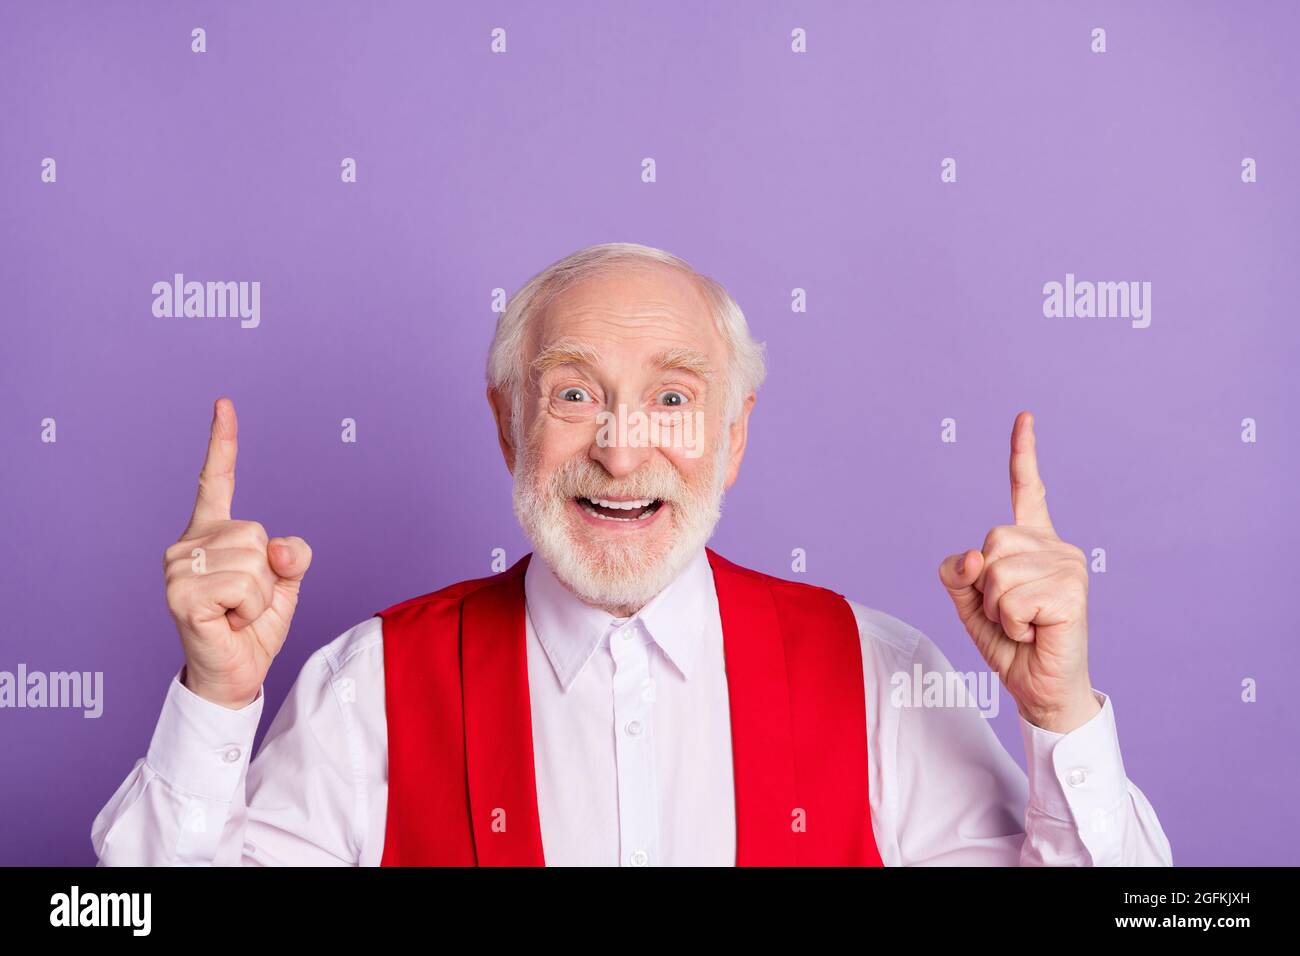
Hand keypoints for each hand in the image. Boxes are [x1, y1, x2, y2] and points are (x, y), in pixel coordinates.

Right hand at [162, 398, 312, 708]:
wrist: (235, 674)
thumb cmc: (253, 627)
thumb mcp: (285, 584)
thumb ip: (291, 556)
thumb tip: (278, 547)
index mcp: (211, 533)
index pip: (215, 480)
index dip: (222, 442)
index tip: (224, 403)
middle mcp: (186, 544)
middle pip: (256, 532)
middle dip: (267, 573)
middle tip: (245, 601)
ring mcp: (177, 569)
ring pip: (253, 561)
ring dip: (259, 595)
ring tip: (235, 613)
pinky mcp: (180, 595)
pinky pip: (243, 586)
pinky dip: (250, 609)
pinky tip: (227, 621)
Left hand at [937, 412, 1099, 732]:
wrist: (1041, 688)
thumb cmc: (1010, 644)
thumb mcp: (970, 603)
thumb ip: (959, 572)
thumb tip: (975, 556)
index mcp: (1034, 543)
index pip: (1027, 490)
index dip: (1023, 453)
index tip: (1024, 416)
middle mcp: (1057, 546)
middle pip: (989, 543)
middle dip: (984, 587)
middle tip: (1012, 614)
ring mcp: (1069, 565)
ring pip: (996, 574)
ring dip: (998, 610)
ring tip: (1024, 625)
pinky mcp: (1072, 592)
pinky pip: (1011, 599)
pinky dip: (1012, 624)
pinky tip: (1036, 633)